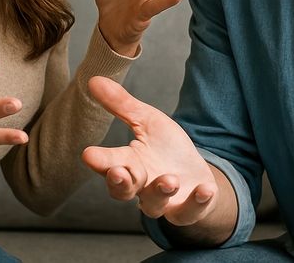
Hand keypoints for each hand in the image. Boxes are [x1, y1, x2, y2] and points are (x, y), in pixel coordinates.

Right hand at [82, 76, 217, 225]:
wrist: (195, 175)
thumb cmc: (166, 148)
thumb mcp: (147, 121)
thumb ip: (122, 105)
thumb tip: (93, 79)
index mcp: (129, 163)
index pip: (109, 162)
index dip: (99, 160)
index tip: (88, 154)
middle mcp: (141, 186)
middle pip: (123, 190)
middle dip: (119, 182)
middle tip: (118, 171)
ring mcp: (163, 201)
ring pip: (153, 205)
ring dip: (160, 192)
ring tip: (169, 179)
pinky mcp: (187, 210)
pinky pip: (189, 212)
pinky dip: (197, 203)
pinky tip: (205, 190)